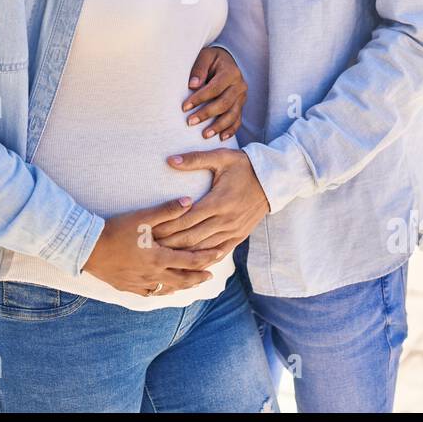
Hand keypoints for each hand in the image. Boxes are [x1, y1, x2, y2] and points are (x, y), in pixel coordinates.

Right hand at [82, 197, 227, 296]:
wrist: (88, 248)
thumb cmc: (116, 231)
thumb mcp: (143, 218)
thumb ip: (167, 210)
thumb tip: (189, 201)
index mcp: (159, 257)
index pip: (190, 260)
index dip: (207, 258)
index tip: (218, 256)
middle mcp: (153, 274)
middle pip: (182, 279)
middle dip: (198, 277)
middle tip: (210, 276)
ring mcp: (140, 283)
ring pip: (167, 289)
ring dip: (182, 286)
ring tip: (190, 284)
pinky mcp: (127, 286)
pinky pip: (149, 293)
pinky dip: (161, 291)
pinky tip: (162, 289)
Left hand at [154, 149, 269, 255]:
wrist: (274, 180)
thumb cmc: (245, 166)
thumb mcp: (222, 157)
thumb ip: (195, 159)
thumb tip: (170, 160)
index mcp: (218, 201)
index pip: (186, 218)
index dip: (166, 226)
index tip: (149, 229)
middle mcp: (225, 220)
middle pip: (191, 237)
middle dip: (169, 243)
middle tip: (149, 247)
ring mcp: (233, 230)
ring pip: (203, 249)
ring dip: (183, 254)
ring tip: (163, 257)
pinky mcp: (239, 236)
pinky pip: (218, 253)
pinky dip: (203, 259)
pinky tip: (189, 264)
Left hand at [183, 45, 246, 141]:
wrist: (227, 61)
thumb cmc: (212, 59)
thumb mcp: (205, 57)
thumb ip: (199, 69)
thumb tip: (193, 85)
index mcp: (231, 73)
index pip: (215, 88)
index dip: (200, 98)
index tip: (185, 107)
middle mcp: (240, 85)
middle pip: (224, 103)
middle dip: (206, 114)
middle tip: (190, 122)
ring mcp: (242, 97)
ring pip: (232, 115)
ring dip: (218, 126)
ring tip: (205, 135)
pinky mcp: (241, 105)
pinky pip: (238, 120)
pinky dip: (231, 130)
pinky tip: (221, 137)